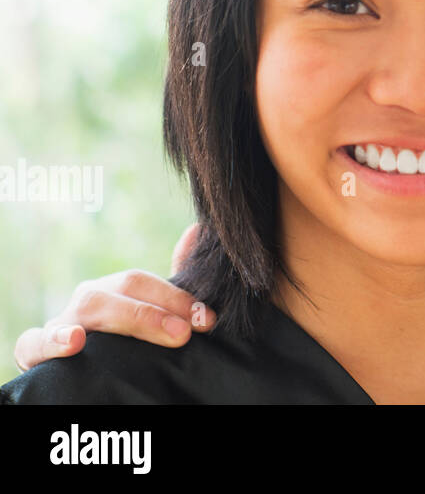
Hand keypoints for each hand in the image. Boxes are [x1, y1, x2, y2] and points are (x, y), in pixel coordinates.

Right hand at [13, 222, 216, 371]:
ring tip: (167, 334)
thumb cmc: (116, 342)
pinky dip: (54, 340)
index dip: (178, 296)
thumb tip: (197, 231)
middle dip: (161, 309)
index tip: (207, 319)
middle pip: (124, 289)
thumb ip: (171, 283)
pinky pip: (34, 341)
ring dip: (131, 317)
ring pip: (89, 307)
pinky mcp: (36, 350)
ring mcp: (62, 322)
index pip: (146, 282)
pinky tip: (76, 342)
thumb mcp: (145, 314)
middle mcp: (88, 299)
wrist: (72, 375)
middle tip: (187, 332)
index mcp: (114, 290)